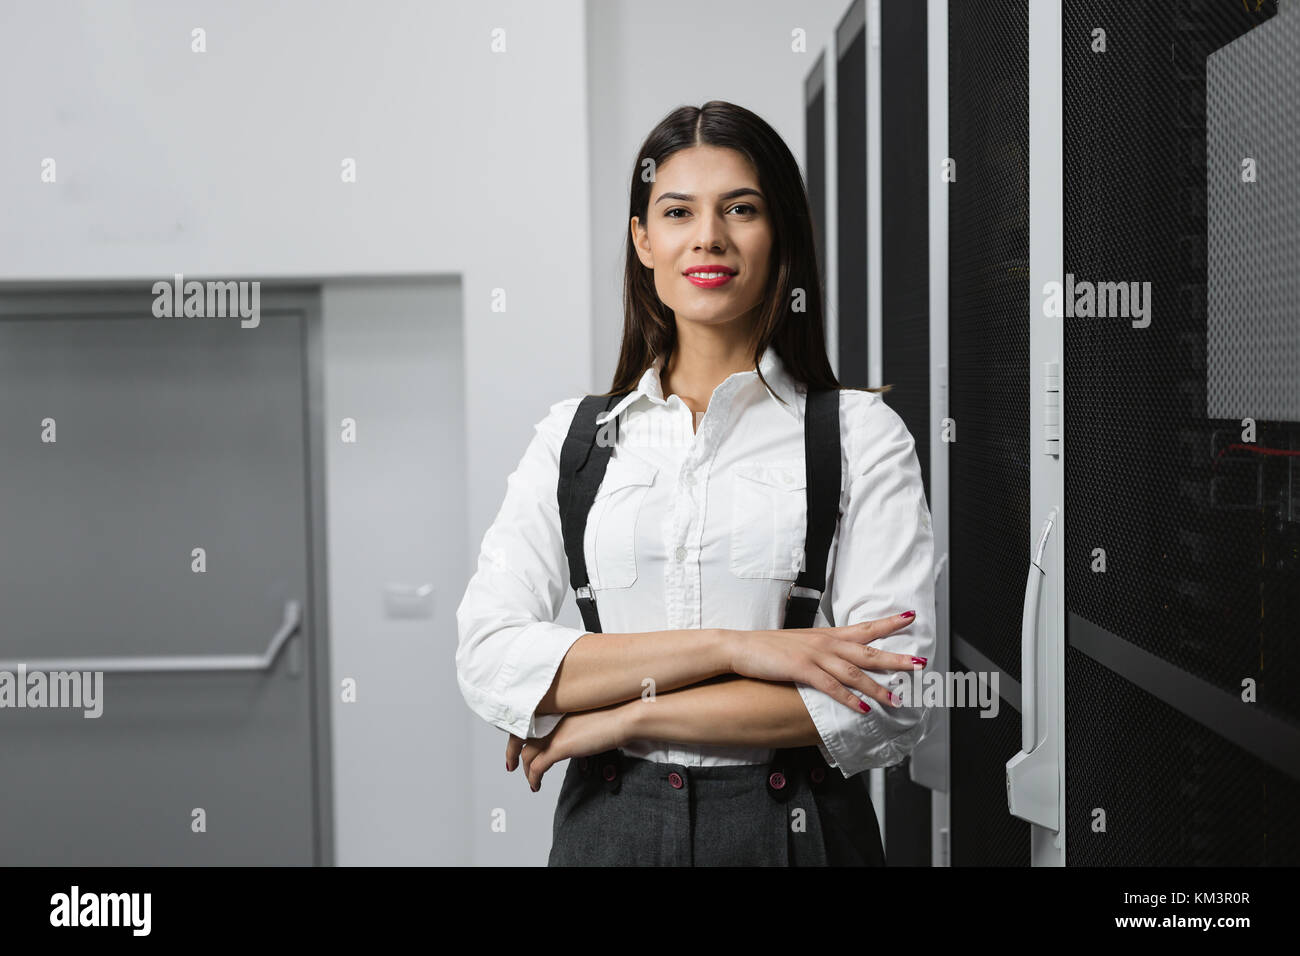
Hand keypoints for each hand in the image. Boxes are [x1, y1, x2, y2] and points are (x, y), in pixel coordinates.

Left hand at [505, 703, 630, 792]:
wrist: (621, 717)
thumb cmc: (610, 716)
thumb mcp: (582, 718)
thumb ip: (568, 725)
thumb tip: (566, 737)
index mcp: (552, 710)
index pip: (525, 723)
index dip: (517, 737)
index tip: (516, 747)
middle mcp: (547, 719)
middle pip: (520, 739)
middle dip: (514, 754)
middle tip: (512, 766)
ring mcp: (551, 733)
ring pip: (526, 756)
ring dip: (526, 771)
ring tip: (531, 780)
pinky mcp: (558, 747)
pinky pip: (536, 768)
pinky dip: (533, 779)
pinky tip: (536, 785)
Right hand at [725, 612, 924, 713]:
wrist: (740, 646)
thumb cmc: (769, 648)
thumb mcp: (801, 643)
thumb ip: (823, 648)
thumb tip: (840, 657)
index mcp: (827, 635)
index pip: (864, 627)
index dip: (888, 623)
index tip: (910, 617)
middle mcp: (825, 643)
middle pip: (868, 650)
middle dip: (896, 658)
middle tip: (920, 663)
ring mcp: (814, 655)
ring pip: (854, 672)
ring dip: (878, 686)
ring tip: (898, 698)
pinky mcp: (801, 669)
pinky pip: (831, 686)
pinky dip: (849, 698)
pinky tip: (863, 709)